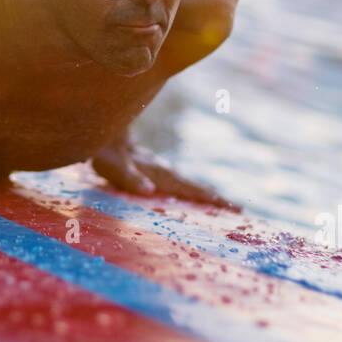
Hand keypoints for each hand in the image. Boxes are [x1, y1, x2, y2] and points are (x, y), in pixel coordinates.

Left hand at [91, 138, 240, 211]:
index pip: (190, 188)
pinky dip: (189, 189)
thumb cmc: (106, 155)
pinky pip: (177, 181)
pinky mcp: (154, 169)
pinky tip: (191, 192)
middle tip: (237, 208)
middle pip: (194, 187)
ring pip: (187, 183)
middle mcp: (164, 172)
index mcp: (160, 175)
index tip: (231, 206)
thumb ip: (130, 178)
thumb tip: (149, 189)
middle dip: (215, 197)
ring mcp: (160, 170)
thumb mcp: (114, 168)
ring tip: (222, 202)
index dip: (210, 198)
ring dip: (204, 193)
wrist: (103, 133)